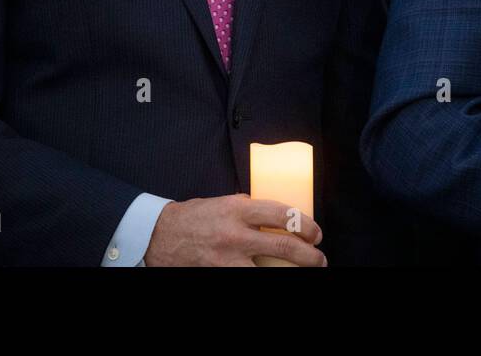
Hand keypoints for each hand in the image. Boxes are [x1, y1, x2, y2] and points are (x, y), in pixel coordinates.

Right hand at [144, 193, 325, 266]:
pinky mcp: (218, 274)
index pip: (282, 215)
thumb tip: (273, 215)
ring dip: (291, 274)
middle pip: (283, 247)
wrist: (160, 236)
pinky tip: (272, 276)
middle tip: (319, 259)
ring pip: (268, 272)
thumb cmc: (195, 217)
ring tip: (304, 272)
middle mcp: (235, 235)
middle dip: (308, 256)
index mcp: (238, 210)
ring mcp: (226, 259)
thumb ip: (248, 207)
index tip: (316, 233)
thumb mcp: (224, 202)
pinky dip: (261, 277)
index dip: (305, 225)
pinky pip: (247, 278)